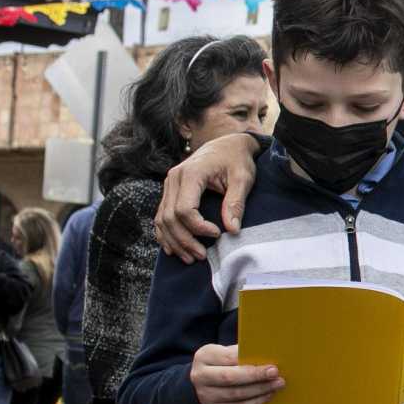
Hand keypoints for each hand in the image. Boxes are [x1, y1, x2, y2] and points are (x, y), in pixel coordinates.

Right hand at [155, 133, 260, 261]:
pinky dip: (165, 234)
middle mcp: (174, 179)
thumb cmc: (236, 160)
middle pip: (170, 217)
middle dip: (185, 240)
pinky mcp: (170, 191)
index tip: (218, 234)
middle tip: (202, 256)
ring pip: (162, 219)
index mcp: (191, 174)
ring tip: (191, 258)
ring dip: (174, 241)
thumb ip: (236, 203)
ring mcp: (169, 185)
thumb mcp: (243, 178)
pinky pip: (160, 216)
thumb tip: (232, 230)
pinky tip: (175, 248)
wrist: (227, 145)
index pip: (185, 209)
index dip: (198, 227)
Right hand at [189, 343, 282, 403]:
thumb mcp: (226, 351)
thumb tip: (269, 354)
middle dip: (256, 376)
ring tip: (277, 385)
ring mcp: (206, 394)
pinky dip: (255, 402)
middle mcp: (200, 376)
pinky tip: (268, 395)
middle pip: (230, 378)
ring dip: (260, 390)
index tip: (270, 365)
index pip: (229, 358)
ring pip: (235, 394)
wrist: (205, 380)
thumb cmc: (223, 361)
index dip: (250, 361)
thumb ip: (243, 352)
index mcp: (204, 356)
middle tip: (276, 374)